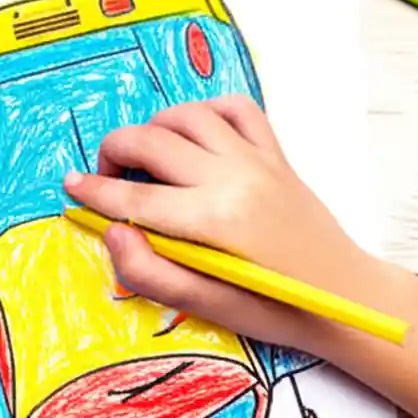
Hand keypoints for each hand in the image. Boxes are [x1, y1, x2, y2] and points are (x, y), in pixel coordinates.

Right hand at [63, 95, 399, 355]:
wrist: (346, 297)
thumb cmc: (277, 308)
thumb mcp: (207, 306)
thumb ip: (150, 272)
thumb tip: (112, 233)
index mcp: (212, 221)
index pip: (134, 196)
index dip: (94, 191)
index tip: (71, 186)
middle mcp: (232, 178)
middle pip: (152, 141)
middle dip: (114, 152)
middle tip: (105, 177)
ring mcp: (256, 160)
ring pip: (188, 114)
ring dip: (155, 126)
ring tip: (143, 154)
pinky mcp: (275, 154)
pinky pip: (236, 109)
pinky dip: (206, 112)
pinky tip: (192, 136)